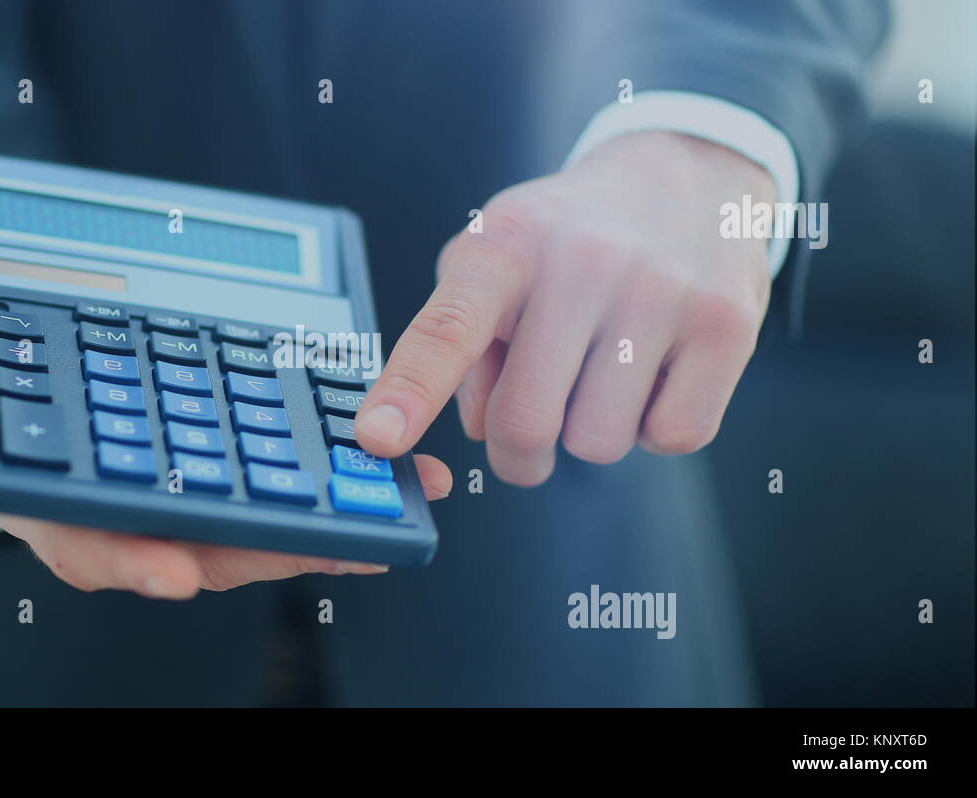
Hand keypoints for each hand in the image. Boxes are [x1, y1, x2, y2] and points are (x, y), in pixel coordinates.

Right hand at [0, 344, 451, 597]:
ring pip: (254, 523)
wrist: (14, 366)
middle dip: (268, 551)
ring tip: (392, 513)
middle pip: (201, 547)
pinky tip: (387, 472)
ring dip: (325, 525)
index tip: (175, 574)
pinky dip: (330, 483)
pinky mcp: (218, 464)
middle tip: (338, 546)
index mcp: (55, 500)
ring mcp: (178, 493)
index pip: (90, 545)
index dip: (128, 561)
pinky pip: (276, 479)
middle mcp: (124, 511)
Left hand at [355, 131, 774, 485]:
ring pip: (599, 443)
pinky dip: (654, 427)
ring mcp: (663, 292)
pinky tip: (652, 374)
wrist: (686, 177)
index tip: (378, 437)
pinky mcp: (728, 326)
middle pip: (527, 423)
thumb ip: (460, 344)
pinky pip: (671, 437)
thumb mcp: (491, 260)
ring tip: (600, 373)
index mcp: (507, 244)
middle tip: (526, 438)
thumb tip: (478, 430)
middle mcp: (585, 262)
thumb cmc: (567, 237)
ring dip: (590, 432)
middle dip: (517, 455)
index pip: (447, 328)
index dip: (409, 391)